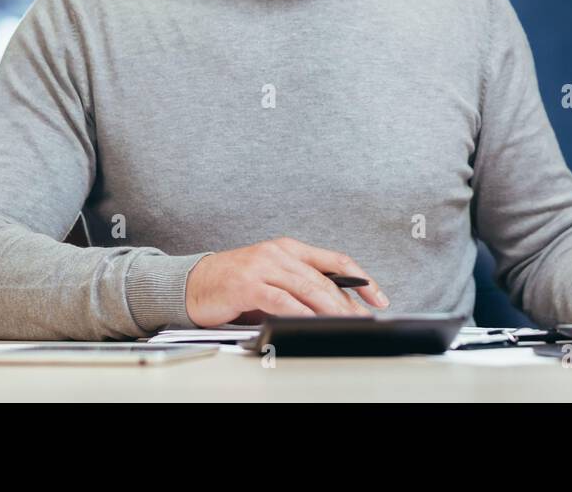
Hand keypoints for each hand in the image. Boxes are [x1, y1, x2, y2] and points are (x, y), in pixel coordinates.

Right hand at [184, 236, 389, 326]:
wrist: (192, 283)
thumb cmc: (235, 284)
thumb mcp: (273, 279)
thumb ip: (300, 287)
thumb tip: (337, 307)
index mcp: (289, 249)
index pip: (336, 260)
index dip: (361, 278)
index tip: (378, 297)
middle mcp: (279, 253)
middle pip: (324, 277)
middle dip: (349, 301)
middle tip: (365, 318)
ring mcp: (263, 266)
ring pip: (307, 287)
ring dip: (330, 308)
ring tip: (347, 322)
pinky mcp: (248, 284)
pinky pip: (281, 299)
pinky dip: (300, 312)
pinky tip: (312, 322)